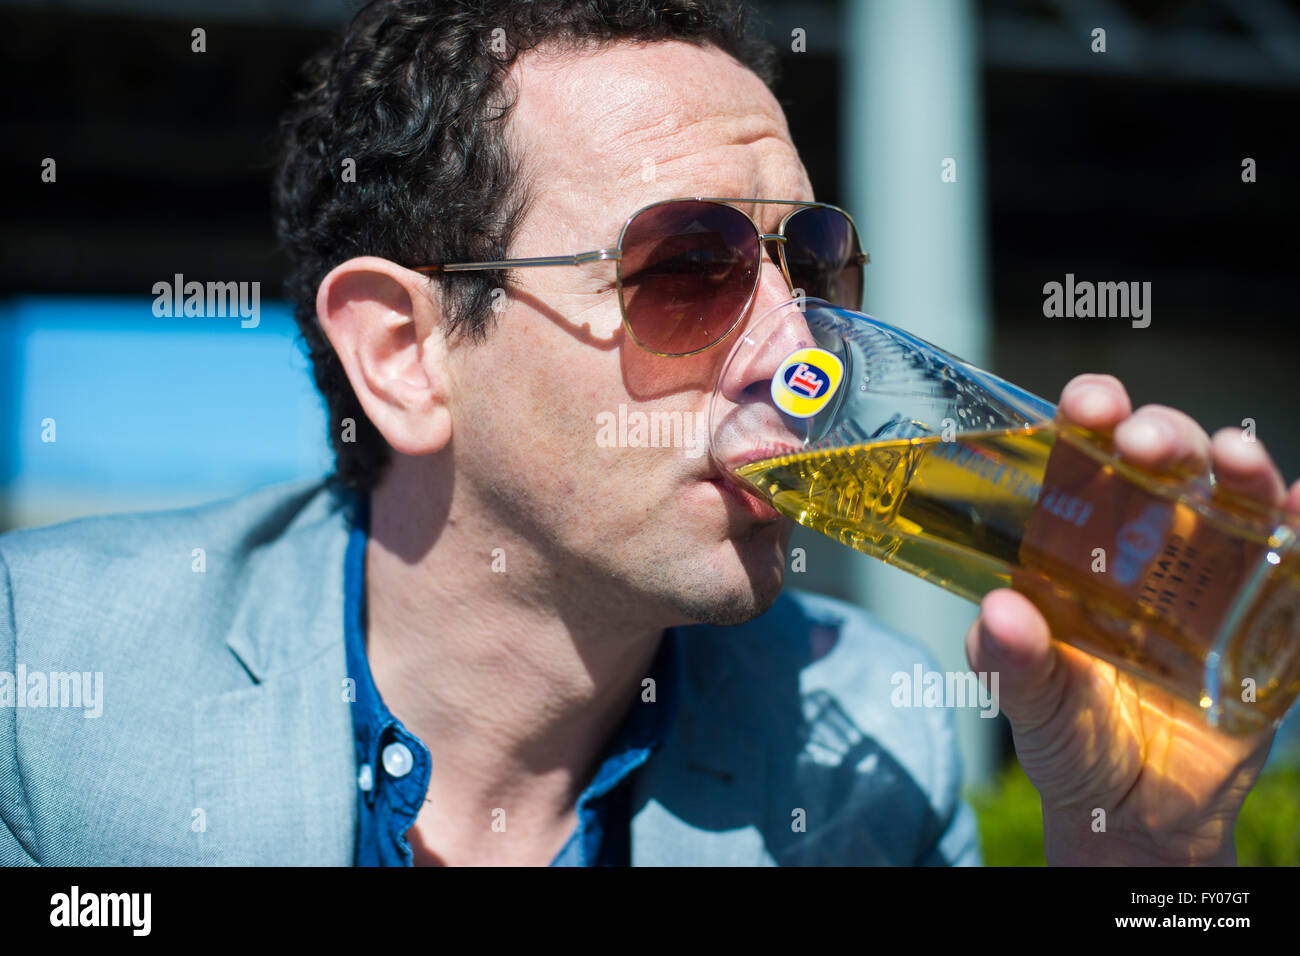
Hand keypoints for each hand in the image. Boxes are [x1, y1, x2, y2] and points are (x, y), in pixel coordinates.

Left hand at [965, 373, 1299, 865]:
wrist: (1137, 815)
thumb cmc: (1072, 741)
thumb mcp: (1033, 705)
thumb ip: (1012, 664)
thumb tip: (999, 612)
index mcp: (1083, 545)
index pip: (1086, 457)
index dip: (1089, 418)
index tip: (1087, 405)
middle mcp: (1152, 543)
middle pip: (1166, 462)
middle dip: (1160, 434)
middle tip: (1141, 440)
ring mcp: (1218, 576)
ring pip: (1238, 499)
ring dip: (1241, 469)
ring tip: (1234, 458)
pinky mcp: (1272, 620)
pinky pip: (1299, 567)